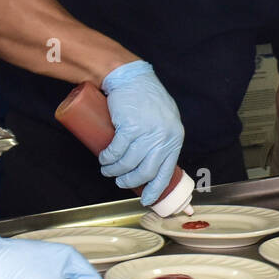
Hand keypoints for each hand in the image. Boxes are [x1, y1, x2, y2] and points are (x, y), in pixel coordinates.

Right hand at [98, 60, 183, 205]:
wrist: (132, 78)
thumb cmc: (146, 100)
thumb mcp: (164, 121)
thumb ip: (162, 139)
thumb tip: (153, 163)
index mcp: (174, 139)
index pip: (166, 171)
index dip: (155, 189)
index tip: (146, 200)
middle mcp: (163, 137)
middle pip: (146, 171)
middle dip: (130, 181)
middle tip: (119, 181)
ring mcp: (147, 132)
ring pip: (129, 163)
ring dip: (114, 171)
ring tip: (107, 169)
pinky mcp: (130, 126)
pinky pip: (117, 151)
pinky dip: (108, 159)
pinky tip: (104, 159)